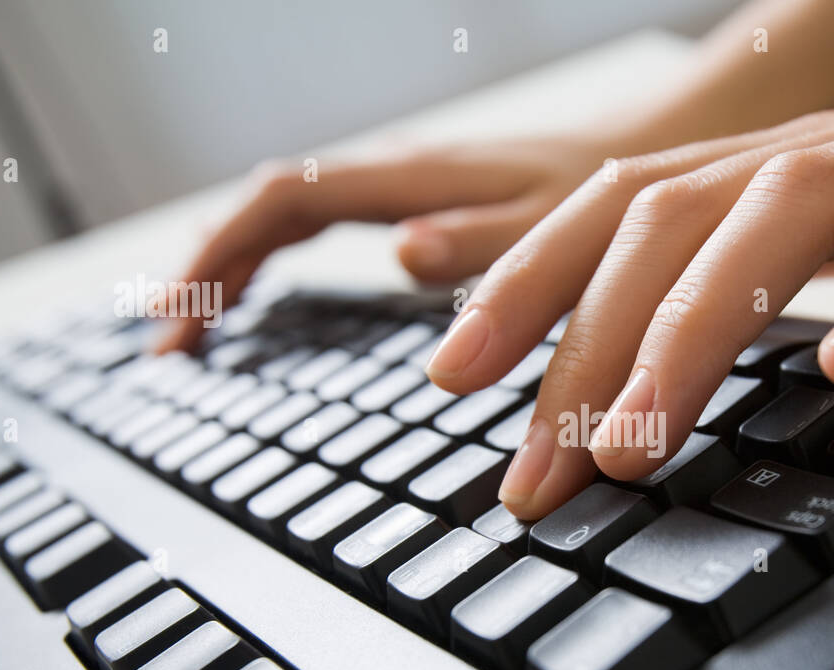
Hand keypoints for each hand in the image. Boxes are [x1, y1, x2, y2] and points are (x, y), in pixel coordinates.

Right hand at [156, 131, 626, 351]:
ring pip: (298, 216)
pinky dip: (288, 263)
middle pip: (274, 209)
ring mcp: (411, 194)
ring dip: (242, 265)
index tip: (182, 322)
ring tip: (201, 326)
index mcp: (417, 181)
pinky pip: (333, 227)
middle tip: (173, 343)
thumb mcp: (562, 229)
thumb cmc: (618, 202)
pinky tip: (279, 298)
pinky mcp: (430, 210)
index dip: (224, 257)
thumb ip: (488, 243)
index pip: (286, 203)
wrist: (660, 163)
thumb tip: (401, 254)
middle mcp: (402, 180)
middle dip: (214, 268)